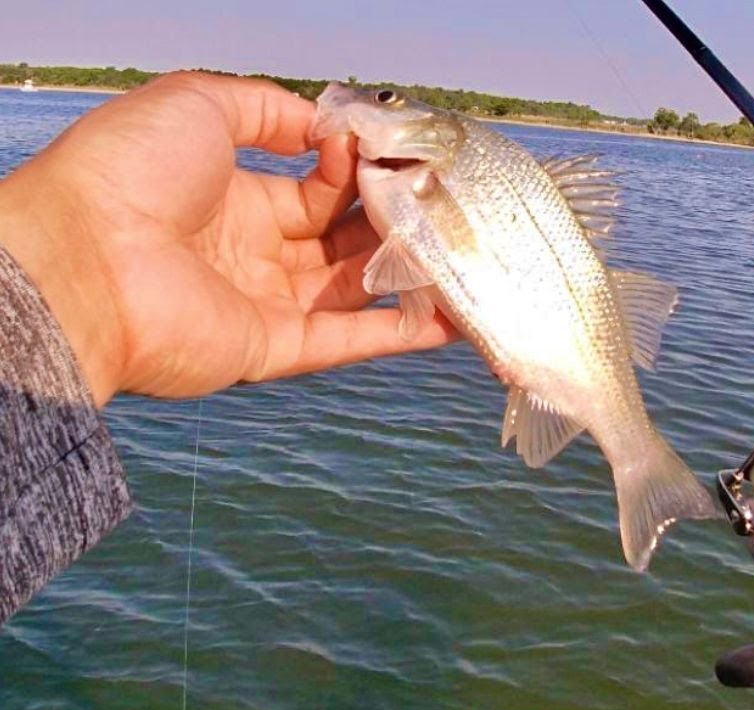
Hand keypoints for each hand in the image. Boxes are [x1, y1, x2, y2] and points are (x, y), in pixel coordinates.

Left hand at [0, 71, 456, 406]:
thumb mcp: (197, 103)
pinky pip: (347, 341)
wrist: (80, 259)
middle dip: (390, 223)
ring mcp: (262, 305)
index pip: (314, 191)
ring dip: (406, 274)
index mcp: (231, 199)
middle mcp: (251, 254)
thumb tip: (325, 127)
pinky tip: (450, 316)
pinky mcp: (271, 351)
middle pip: (340, 242)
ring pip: (353, 291)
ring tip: (462, 255)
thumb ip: (266, 107)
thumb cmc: (127, 172)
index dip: (352, 172)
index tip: (386, 155)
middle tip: (440, 206)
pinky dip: (400, 333)